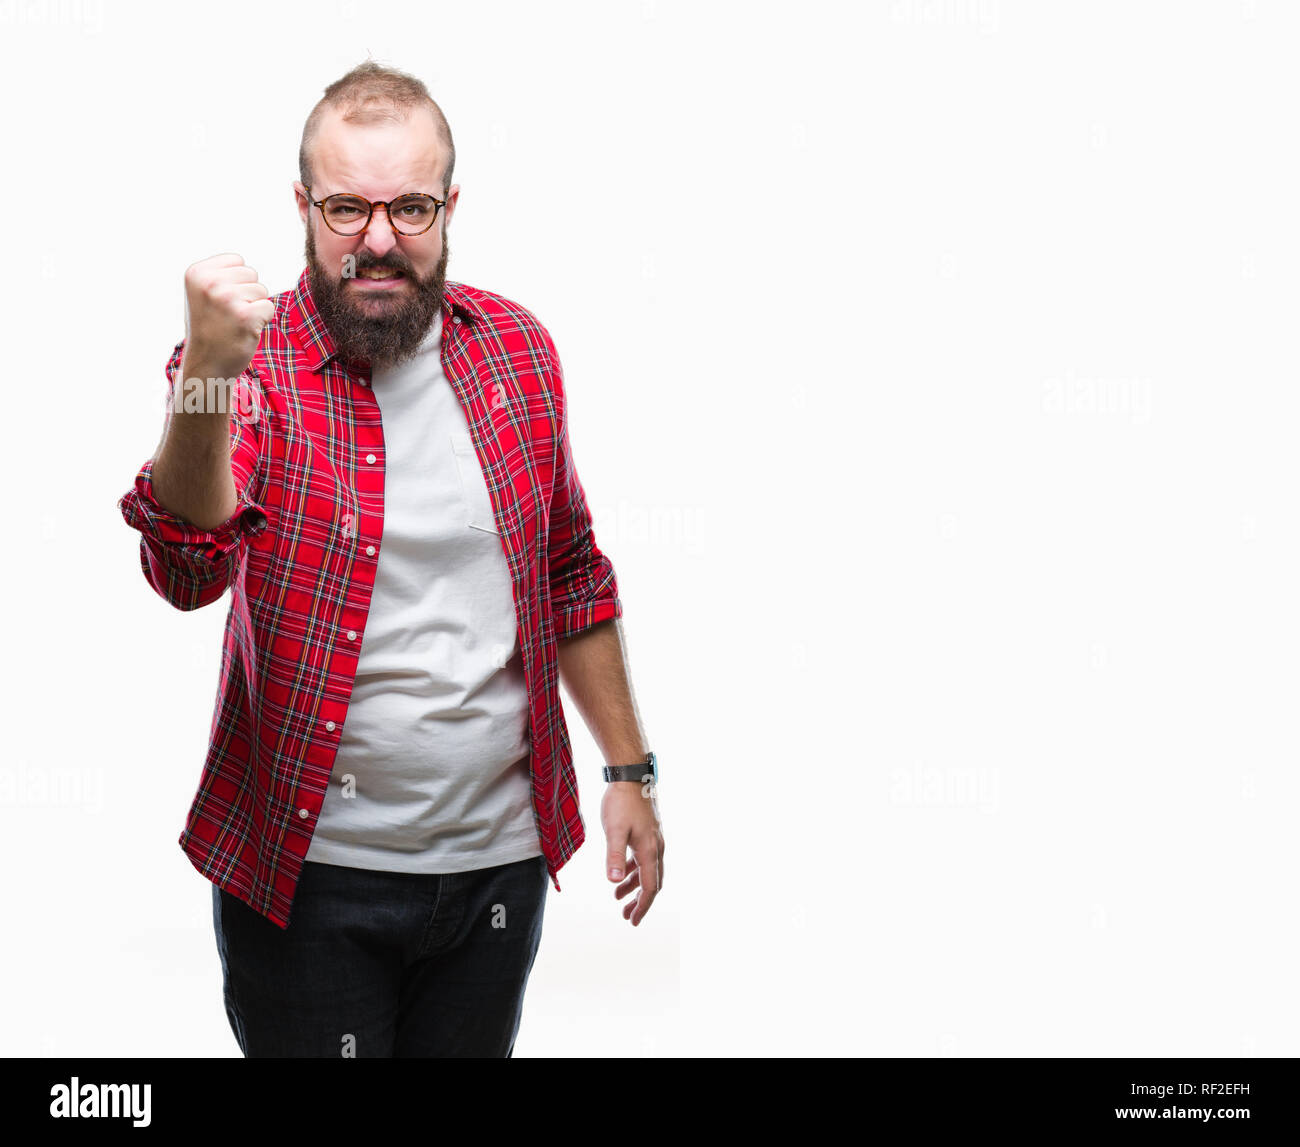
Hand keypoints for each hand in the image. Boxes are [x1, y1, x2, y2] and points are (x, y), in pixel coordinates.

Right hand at [183, 253, 274, 380]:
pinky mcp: (246, 316)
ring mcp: (227, 299)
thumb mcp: (203, 293)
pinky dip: (263, 320)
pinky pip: (269, 308)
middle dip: (247, 294)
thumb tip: (245, 266)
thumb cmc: (210, 328)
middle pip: (251, 274)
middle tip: (229, 315)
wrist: (206, 365)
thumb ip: (221, 274)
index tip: (220, 301)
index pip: (237, 260)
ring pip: (262, 290)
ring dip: (254, 307)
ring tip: (235, 322)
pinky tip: (245, 330)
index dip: (236, 282)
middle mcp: (209, 283)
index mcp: (196, 273)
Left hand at [601, 779, 663, 924]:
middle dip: (639, 901)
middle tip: (626, 916)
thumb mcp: (614, 831)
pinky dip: (633, 869)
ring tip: (617, 896)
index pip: (649, 887)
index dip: (642, 907)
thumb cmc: (621, 802)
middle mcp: (656, 847)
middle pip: (652, 882)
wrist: (631, 774)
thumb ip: (614, 856)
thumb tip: (613, 881)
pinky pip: (643, 857)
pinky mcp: (648, 831)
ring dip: (634, 885)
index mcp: (649, 851)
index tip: (632, 921)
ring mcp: (653, 838)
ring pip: (647, 870)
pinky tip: (620, 872)